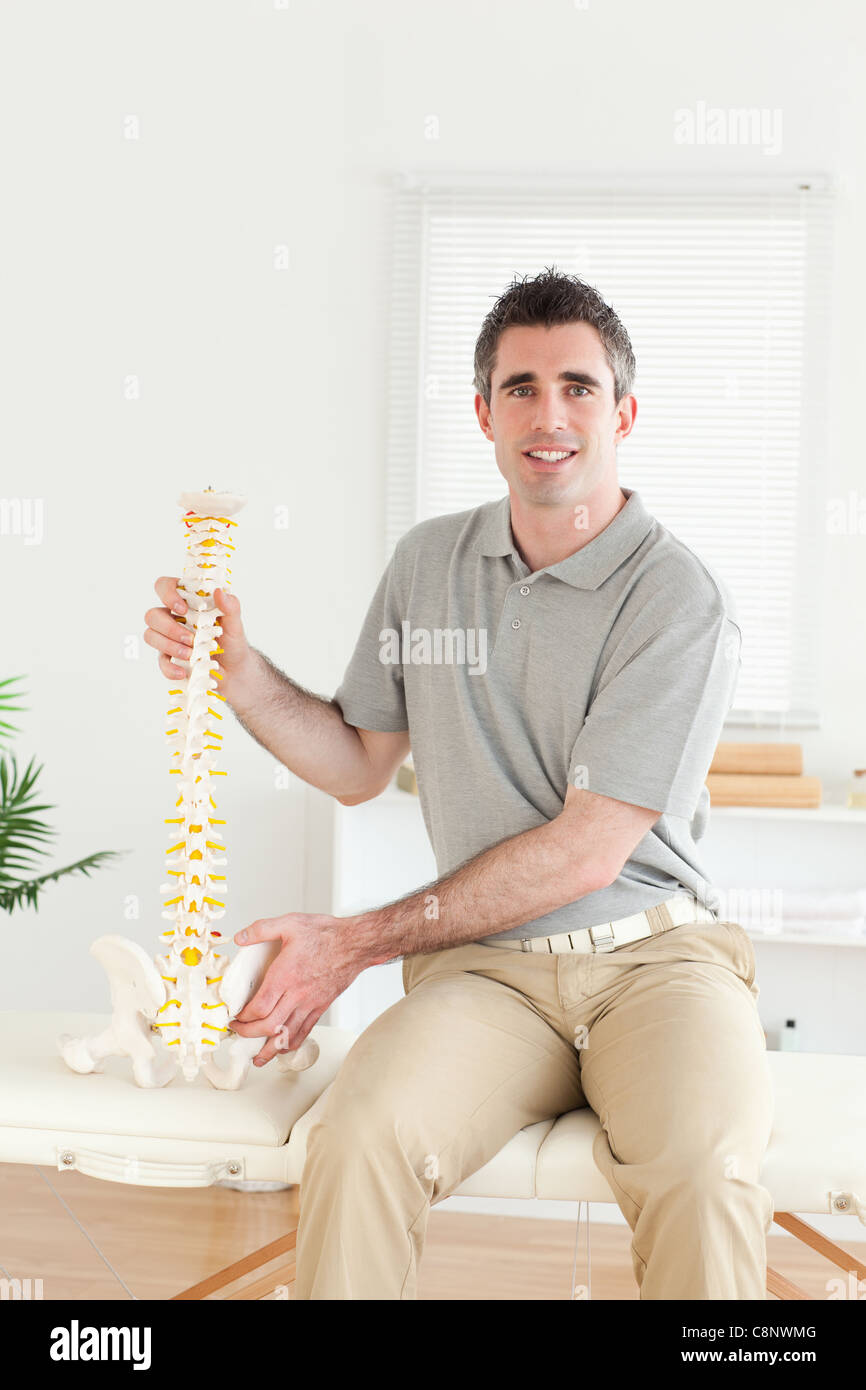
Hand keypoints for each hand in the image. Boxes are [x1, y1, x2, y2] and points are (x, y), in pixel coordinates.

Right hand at [143, 577, 254, 699]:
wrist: (234, 670)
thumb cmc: (232, 642)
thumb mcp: (235, 623)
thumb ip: (230, 606)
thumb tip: (219, 592)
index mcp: (187, 603)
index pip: (165, 586)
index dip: (167, 594)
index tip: (181, 608)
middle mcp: (173, 618)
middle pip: (152, 615)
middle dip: (169, 627)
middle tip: (190, 638)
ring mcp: (169, 639)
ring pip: (150, 636)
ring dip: (168, 645)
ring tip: (189, 654)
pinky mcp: (169, 658)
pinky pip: (160, 661)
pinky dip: (169, 667)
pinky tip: (183, 671)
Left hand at [227, 913, 363, 1065]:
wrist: (356, 943)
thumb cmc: (326, 933)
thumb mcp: (290, 923)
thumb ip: (262, 929)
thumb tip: (239, 937)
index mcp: (285, 975)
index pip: (260, 1007)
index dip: (243, 1017)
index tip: (235, 1016)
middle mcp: (297, 994)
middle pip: (269, 1026)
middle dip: (249, 1034)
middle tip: (238, 1032)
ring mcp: (310, 1003)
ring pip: (287, 1035)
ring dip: (269, 1049)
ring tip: (258, 1058)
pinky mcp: (321, 1007)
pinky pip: (305, 1031)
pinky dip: (292, 1044)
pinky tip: (284, 1048)